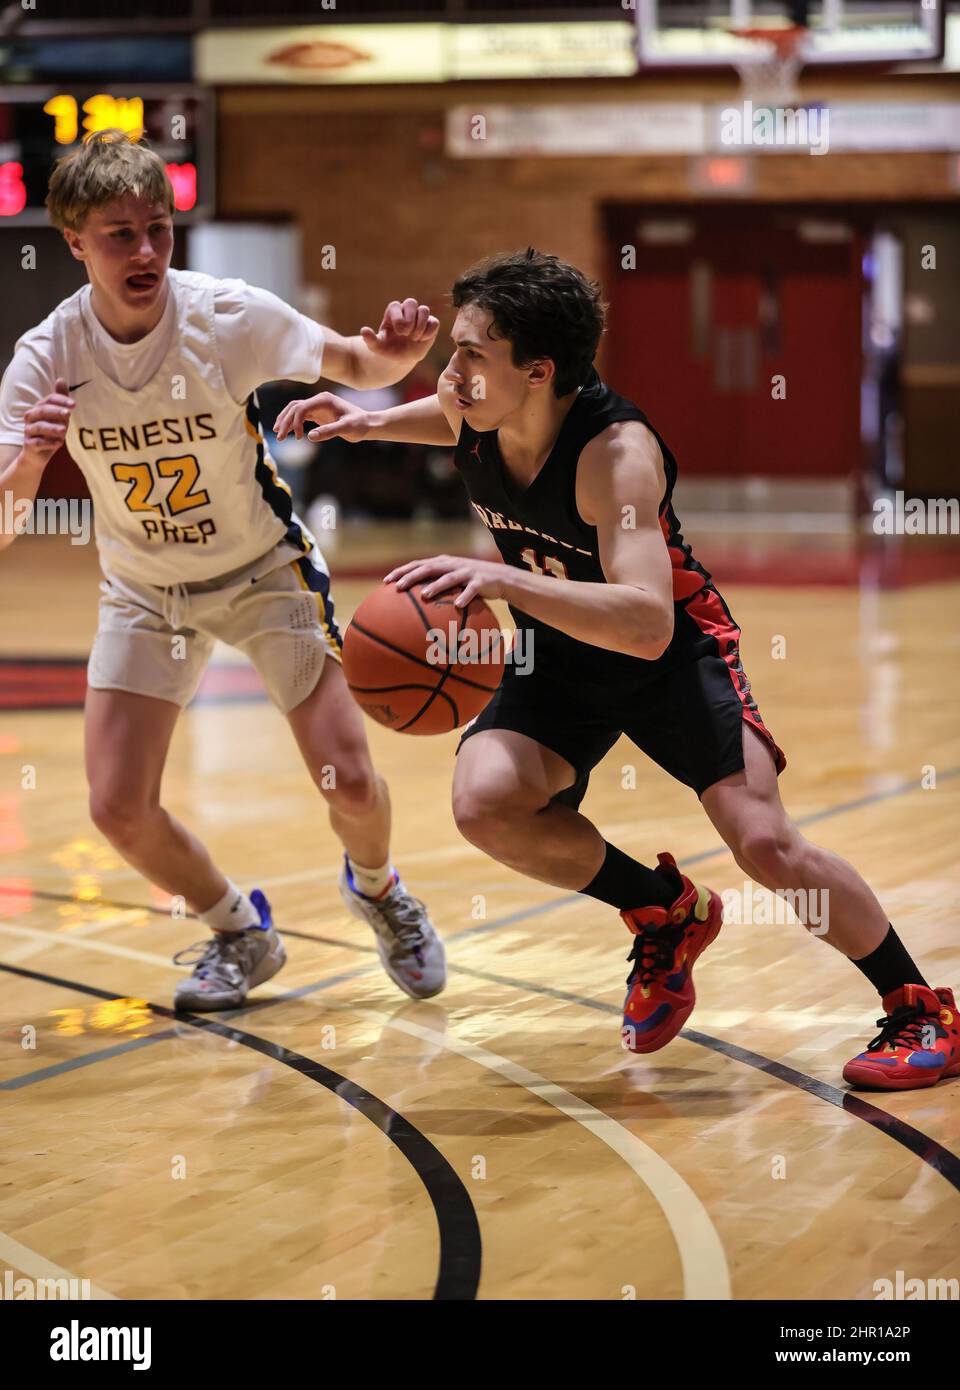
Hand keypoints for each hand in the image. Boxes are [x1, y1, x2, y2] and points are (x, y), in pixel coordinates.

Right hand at [21, 377, 74, 465]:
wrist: (37, 455)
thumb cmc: (50, 432)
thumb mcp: (58, 416)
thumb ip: (60, 399)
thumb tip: (61, 379)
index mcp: (39, 408)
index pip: (49, 400)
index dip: (60, 400)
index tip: (74, 405)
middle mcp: (31, 417)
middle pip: (43, 411)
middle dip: (56, 412)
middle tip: (68, 415)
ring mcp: (29, 431)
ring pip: (40, 427)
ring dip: (53, 428)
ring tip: (64, 431)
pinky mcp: (29, 445)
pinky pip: (38, 442)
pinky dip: (49, 443)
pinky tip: (59, 443)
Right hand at [273, 391, 369, 443]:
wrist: (368, 424)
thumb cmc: (360, 425)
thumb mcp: (346, 428)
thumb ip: (329, 431)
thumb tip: (310, 436)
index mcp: (324, 400)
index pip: (301, 407)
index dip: (295, 422)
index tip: (299, 438)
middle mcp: (318, 400)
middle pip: (294, 407)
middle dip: (285, 421)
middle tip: (279, 437)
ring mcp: (317, 406)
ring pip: (295, 410)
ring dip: (285, 421)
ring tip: (279, 435)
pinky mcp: (318, 413)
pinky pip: (300, 416)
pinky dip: (293, 423)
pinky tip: (288, 432)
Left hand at [361, 297, 438, 363]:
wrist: (402, 358)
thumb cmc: (388, 350)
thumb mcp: (377, 347)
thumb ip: (370, 340)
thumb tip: (364, 330)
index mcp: (393, 313)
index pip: (396, 306)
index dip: (399, 318)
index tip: (399, 333)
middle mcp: (406, 311)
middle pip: (411, 302)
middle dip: (410, 319)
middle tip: (406, 334)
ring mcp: (419, 317)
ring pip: (424, 310)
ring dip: (420, 325)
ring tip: (415, 339)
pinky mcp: (430, 325)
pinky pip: (434, 322)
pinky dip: (429, 331)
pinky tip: (422, 340)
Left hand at [385, 554, 507, 608]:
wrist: (500, 578)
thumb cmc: (470, 582)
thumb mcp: (451, 580)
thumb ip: (434, 585)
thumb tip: (412, 603)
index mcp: (442, 563)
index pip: (417, 564)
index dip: (402, 571)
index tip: (386, 581)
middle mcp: (452, 565)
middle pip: (428, 568)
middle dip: (411, 577)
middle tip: (397, 587)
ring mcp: (466, 572)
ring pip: (448, 578)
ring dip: (436, 586)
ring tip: (425, 595)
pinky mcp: (480, 581)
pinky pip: (471, 590)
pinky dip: (465, 597)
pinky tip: (458, 605)